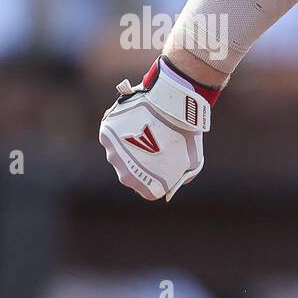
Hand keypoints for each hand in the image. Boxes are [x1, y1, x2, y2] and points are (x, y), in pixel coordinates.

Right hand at [98, 57, 213, 200]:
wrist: (173, 107)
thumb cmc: (186, 136)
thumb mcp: (191, 163)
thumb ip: (179, 178)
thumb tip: (170, 186)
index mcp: (145, 187)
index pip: (148, 190)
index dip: (158, 177)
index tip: (165, 164)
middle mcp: (124, 174)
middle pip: (131, 172)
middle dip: (142, 161)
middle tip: (156, 145)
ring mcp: (113, 153)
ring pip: (120, 153)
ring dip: (130, 145)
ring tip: (146, 130)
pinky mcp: (106, 133)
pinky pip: (113, 135)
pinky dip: (122, 129)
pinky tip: (137, 121)